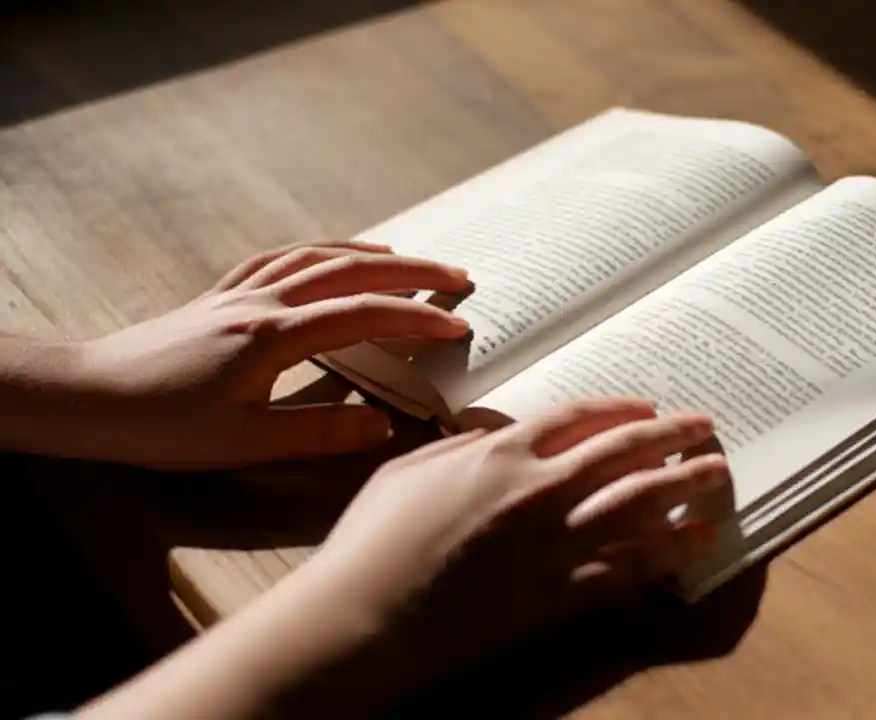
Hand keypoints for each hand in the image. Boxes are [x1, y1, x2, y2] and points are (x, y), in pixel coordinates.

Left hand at [0, 241, 469, 467]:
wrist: (88, 395)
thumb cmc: (162, 425)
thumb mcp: (243, 444)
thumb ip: (318, 432)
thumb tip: (383, 424)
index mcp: (274, 336)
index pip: (364, 316)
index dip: (418, 319)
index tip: (460, 327)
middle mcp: (263, 302)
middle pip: (352, 271)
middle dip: (413, 271)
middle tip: (459, 275)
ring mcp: (240, 292)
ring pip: (318, 256)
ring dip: (371, 253)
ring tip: (410, 260)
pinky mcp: (220, 295)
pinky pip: (281, 257)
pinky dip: (319, 249)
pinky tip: (331, 254)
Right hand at [79, 398, 727, 717]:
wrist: (365, 618)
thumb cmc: (372, 542)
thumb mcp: (409, 471)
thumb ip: (461, 447)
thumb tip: (496, 435)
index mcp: (500, 454)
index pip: (578, 419)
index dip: (620, 410)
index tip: (649, 407)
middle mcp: (536, 492)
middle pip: (622, 454)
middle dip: (672, 437)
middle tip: (707, 428)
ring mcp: (549, 546)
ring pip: (637, 508)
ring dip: (683, 488)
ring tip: (717, 476)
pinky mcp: (554, 597)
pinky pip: (623, 571)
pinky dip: (663, 555)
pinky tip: (692, 545)